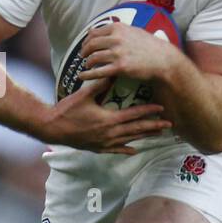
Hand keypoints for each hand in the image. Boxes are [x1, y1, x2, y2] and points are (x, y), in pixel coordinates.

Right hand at [40, 80, 170, 153]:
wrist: (52, 128)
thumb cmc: (67, 110)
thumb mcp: (84, 95)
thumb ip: (100, 84)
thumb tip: (113, 72)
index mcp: (109, 119)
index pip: (134, 115)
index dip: (149, 111)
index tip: (161, 109)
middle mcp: (110, 133)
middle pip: (137, 130)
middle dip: (154, 126)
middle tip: (169, 124)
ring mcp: (105, 143)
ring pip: (130, 140)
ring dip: (145, 137)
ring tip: (158, 135)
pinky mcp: (98, 148)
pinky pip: (116, 150)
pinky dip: (126, 149)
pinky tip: (134, 150)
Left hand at [78, 21, 182, 82]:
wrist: (164, 60)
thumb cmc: (152, 46)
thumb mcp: (135, 31)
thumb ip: (120, 30)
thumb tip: (107, 27)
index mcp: (118, 28)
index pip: (94, 32)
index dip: (86, 40)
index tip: (85, 45)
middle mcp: (116, 39)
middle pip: (91, 44)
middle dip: (85, 51)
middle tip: (83, 56)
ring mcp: (117, 53)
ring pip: (93, 57)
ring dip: (88, 62)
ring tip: (87, 66)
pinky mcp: (120, 67)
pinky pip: (98, 71)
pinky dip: (88, 75)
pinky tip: (82, 77)